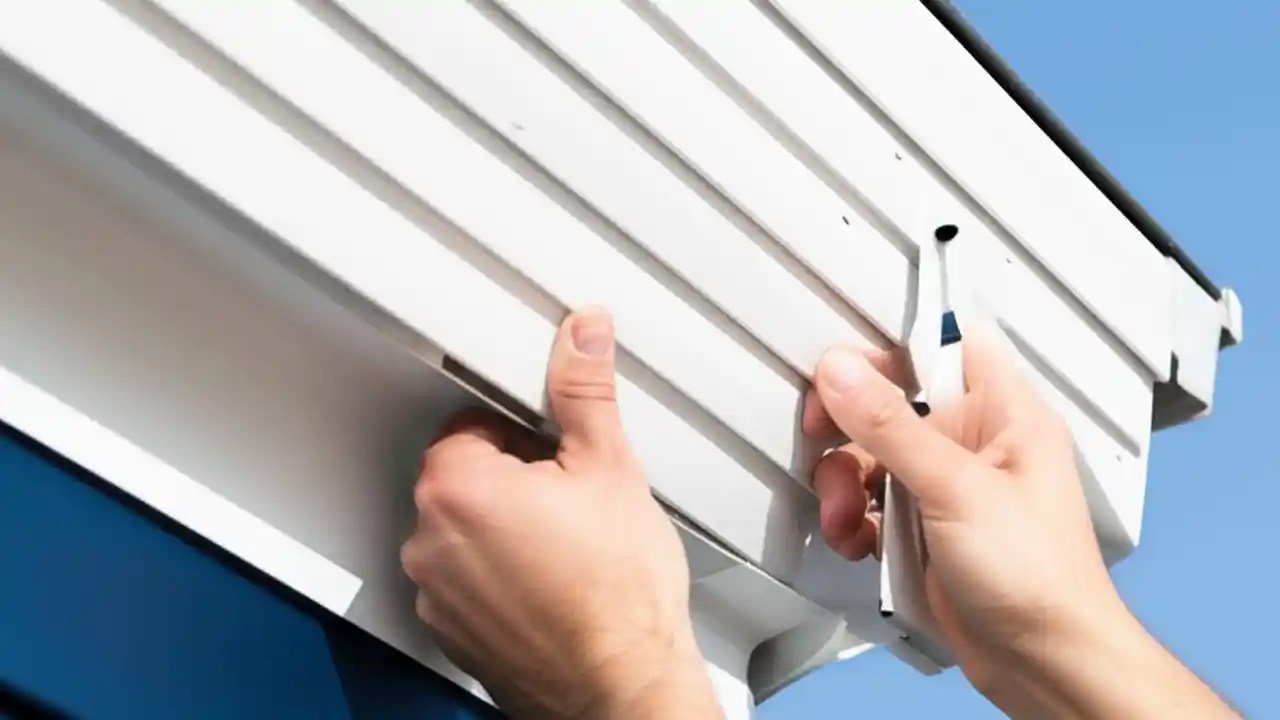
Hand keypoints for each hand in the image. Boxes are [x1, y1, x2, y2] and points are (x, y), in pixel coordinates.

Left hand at [401, 309, 720, 719]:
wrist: (622, 687)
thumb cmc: (619, 595)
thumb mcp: (610, 468)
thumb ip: (584, 390)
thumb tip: (581, 333)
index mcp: (457, 488)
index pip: (468, 424)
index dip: (521, 433)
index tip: (553, 453)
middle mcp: (429, 542)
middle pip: (463, 477)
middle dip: (511, 480)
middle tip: (569, 502)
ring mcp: (436, 593)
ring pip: (463, 531)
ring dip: (501, 529)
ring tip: (564, 548)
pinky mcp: (450, 632)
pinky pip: (464, 581)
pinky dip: (497, 577)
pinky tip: (549, 584)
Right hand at [805, 327, 1234, 717]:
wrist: (1043, 663)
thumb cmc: (1038, 576)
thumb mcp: (955, 487)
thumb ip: (891, 424)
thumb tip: (842, 370)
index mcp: (1005, 413)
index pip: (943, 344)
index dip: (890, 347)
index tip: (843, 366)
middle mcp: (976, 444)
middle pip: (892, 403)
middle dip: (849, 428)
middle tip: (822, 436)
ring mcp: (948, 488)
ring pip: (873, 458)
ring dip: (845, 483)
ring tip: (848, 515)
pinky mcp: (926, 531)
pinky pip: (873, 505)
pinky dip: (855, 521)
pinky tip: (857, 541)